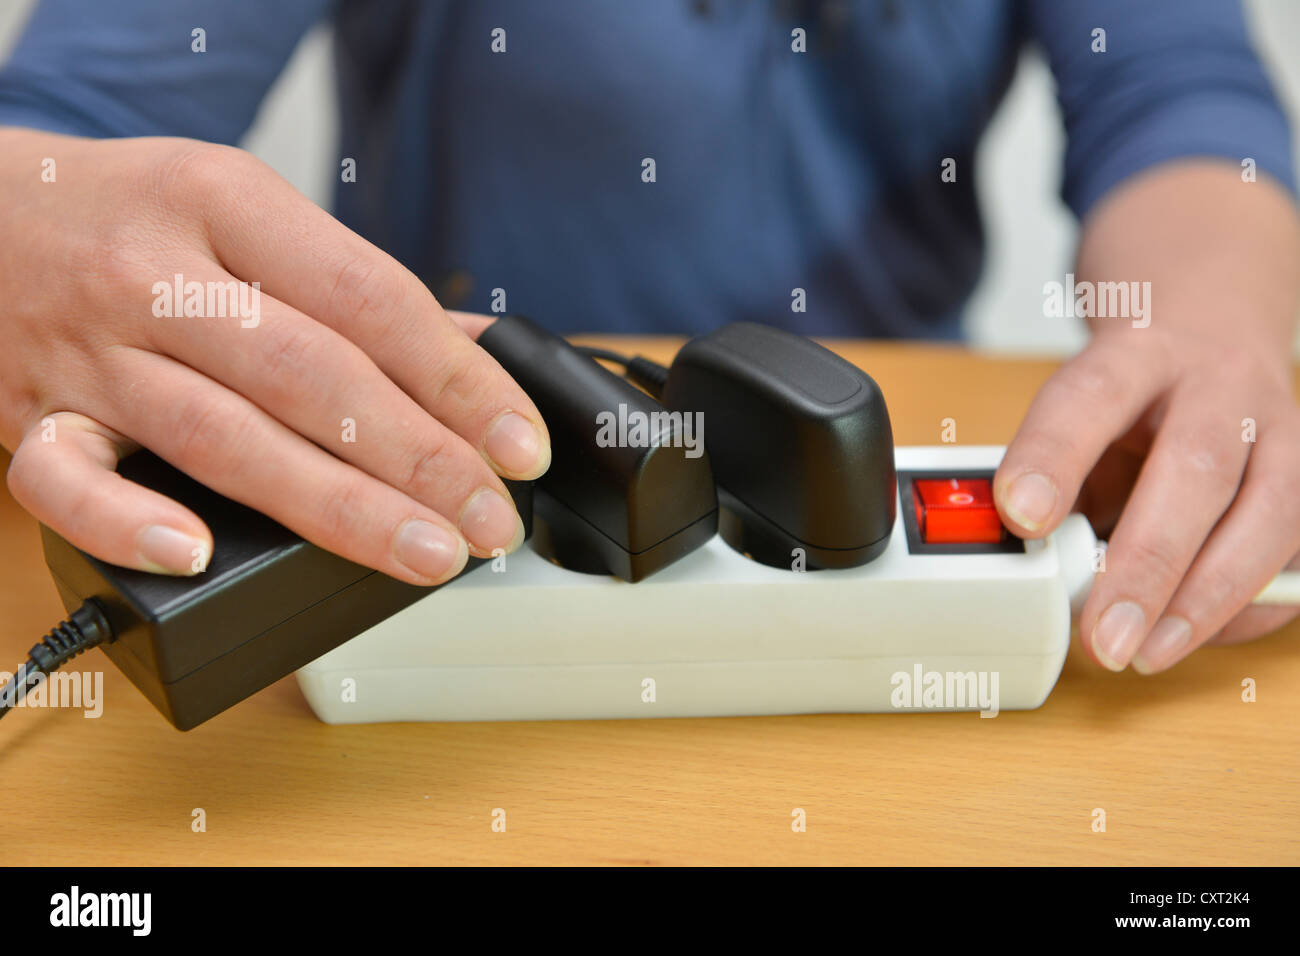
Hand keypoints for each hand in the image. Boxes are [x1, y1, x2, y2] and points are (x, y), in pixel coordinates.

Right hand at [0, 129, 549, 585]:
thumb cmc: (130, 214)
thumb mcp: (241, 206)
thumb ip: (346, 280)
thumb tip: (468, 354)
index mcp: (224, 201)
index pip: (370, 299)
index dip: (458, 380)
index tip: (517, 442)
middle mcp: (156, 274)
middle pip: (311, 376)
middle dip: (419, 458)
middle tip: (488, 519)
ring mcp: (89, 350)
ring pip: (223, 438)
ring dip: (337, 509)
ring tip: (425, 553)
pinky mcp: (30, 416)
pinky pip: (68, 482)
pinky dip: (129, 524)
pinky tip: (201, 554)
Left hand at [995, 324, 1299, 673]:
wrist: (1215, 321)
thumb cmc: (1134, 384)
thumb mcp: (1078, 406)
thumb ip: (1057, 470)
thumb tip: (1023, 553)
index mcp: (1137, 353)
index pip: (1091, 398)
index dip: (1053, 459)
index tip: (1022, 517)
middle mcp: (1218, 383)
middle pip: (1196, 468)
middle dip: (1147, 565)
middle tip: (1102, 635)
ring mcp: (1279, 428)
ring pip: (1268, 515)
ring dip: (1206, 599)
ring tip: (1147, 653)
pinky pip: (1296, 552)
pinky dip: (1250, 604)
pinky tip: (1197, 633)